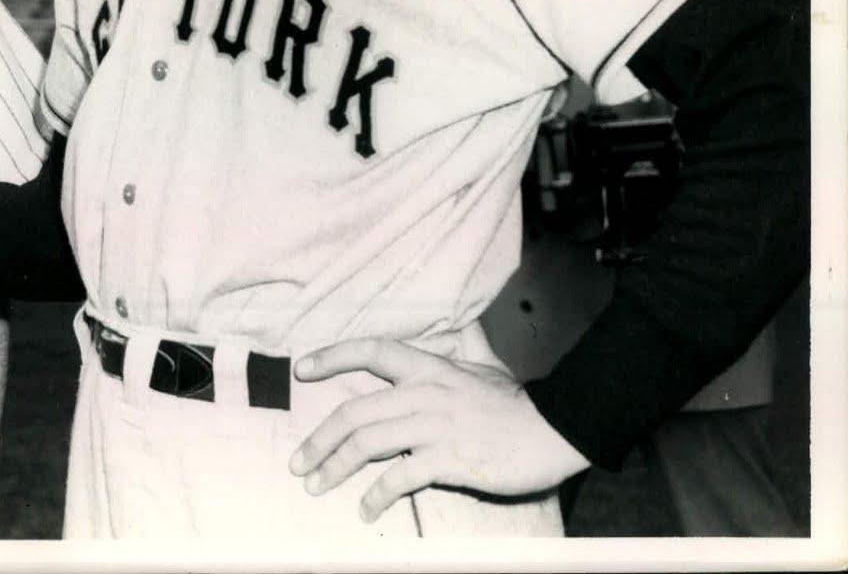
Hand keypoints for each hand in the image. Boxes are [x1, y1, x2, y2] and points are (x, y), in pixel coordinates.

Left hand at [288, 339, 588, 521]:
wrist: (554, 430)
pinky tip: (365, 508)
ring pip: (368, 443)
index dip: (333, 357)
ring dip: (334, 466)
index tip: (302, 370)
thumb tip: (440, 345)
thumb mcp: (479, 368)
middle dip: (319, 438)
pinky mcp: (448, 460)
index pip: (371, 351)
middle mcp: (423, 393)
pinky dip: (376, 494)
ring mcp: (434, 427)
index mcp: (428, 367)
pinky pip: (400, 477)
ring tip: (315, 484)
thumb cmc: (515, 403)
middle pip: (356, 411)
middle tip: (297, 461)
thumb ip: (450, 359)